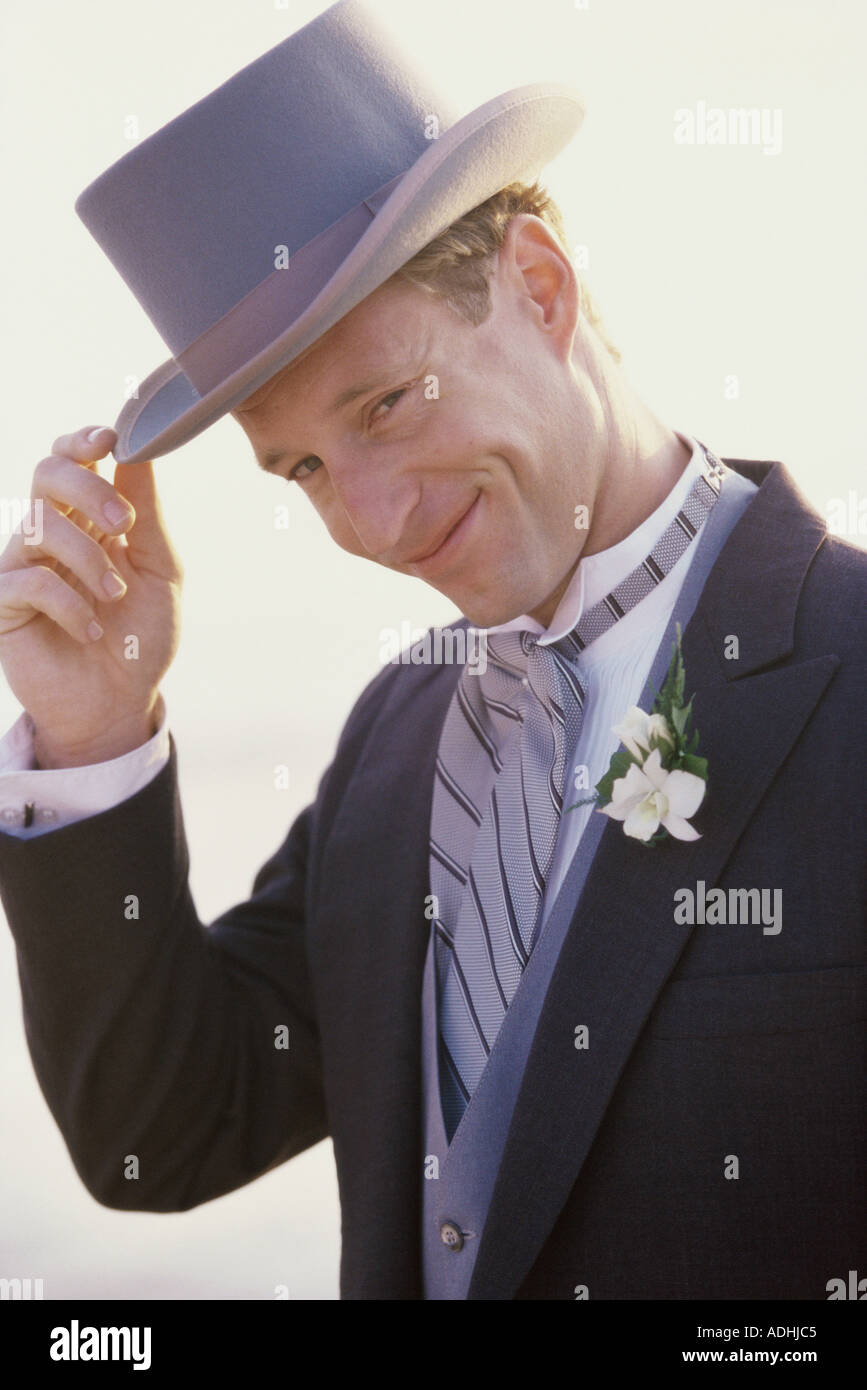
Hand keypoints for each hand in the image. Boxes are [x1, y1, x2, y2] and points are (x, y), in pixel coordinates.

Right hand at [0, 425, 182, 765]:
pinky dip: (71, 604)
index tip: (112, 438)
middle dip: (89, 489)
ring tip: (116, 597)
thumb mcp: (159, 571)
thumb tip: (141, 450)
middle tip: (125, 523)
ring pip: (41, 525)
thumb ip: (147, 514)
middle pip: (46, 474)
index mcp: (87, 518)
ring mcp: (22, 566)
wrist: (120, 702)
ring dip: (89, 558)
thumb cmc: (140, 636)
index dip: (83, 440)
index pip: (69, 459)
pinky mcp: (4, 604)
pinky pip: (30, 581)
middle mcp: (50, 534)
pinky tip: (91, 630)